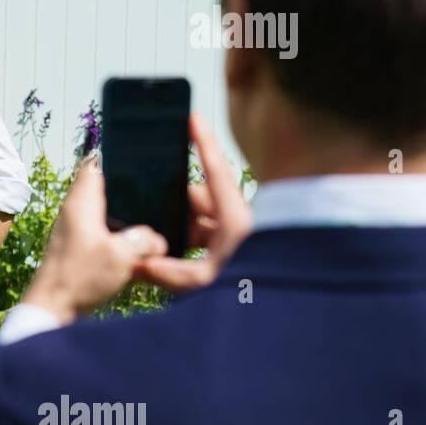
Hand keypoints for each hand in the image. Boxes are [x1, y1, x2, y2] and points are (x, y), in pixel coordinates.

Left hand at [21, 154, 167, 323]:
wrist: (52, 308)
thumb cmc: (79, 277)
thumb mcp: (122, 256)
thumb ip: (145, 241)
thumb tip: (157, 240)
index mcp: (81, 202)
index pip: (94, 164)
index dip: (116, 158)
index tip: (141, 162)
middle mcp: (75, 212)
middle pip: (106, 189)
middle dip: (131, 193)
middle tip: (157, 196)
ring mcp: (76, 230)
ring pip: (108, 213)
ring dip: (127, 218)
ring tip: (153, 223)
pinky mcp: (79, 248)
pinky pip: (104, 234)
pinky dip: (120, 237)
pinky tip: (138, 249)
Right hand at [133, 113, 252, 291]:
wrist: (284, 307)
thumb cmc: (254, 289)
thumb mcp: (207, 282)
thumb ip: (171, 273)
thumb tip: (141, 264)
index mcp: (236, 217)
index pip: (216, 170)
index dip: (203, 142)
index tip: (192, 117)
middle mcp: (240, 220)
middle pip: (201, 197)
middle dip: (175, 203)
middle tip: (151, 210)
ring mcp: (241, 234)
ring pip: (204, 218)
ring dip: (183, 227)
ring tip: (159, 242)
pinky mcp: (240, 248)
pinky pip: (210, 236)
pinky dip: (193, 242)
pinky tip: (175, 257)